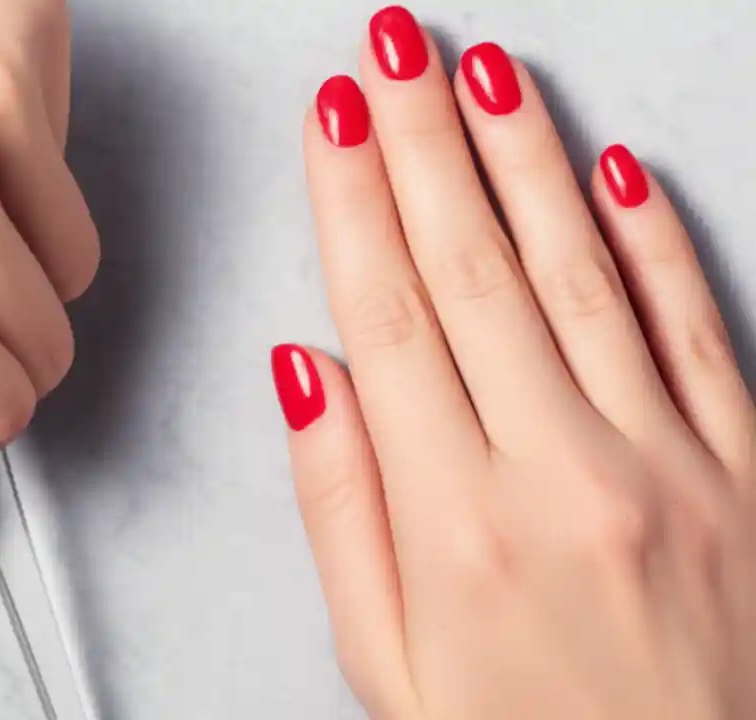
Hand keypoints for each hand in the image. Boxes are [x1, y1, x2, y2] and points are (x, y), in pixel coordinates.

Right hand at [276, 7, 755, 717]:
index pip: (388, 316)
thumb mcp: (388, 668)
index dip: (351, 203)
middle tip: (393, 49)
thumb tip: (309, 377)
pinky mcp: (748, 474)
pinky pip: (697, 333)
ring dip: (524, 159)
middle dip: (422, 140)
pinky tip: (617, 172)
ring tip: (481, 74)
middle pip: (473, 268)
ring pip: (579, 275)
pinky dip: (655, 245)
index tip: (331, 120)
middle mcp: (566, 475)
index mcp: (459, 525)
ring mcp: (670, 466)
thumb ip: (344, 515)